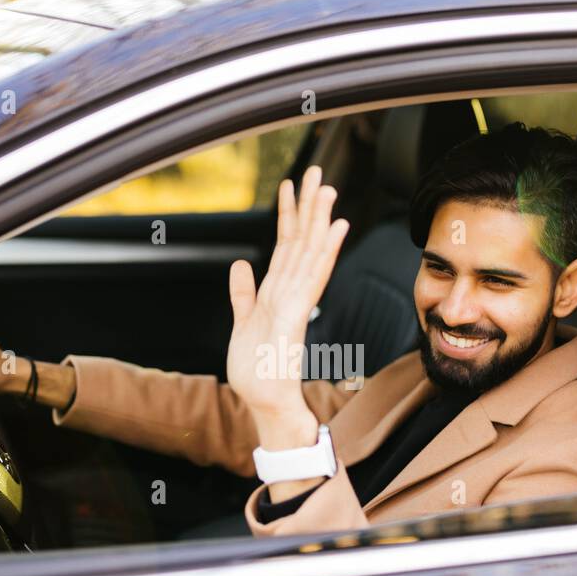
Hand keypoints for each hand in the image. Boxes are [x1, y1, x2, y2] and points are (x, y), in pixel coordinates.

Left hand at [226, 166, 349, 435]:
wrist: (267, 404)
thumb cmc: (257, 370)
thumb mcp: (241, 321)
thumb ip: (242, 292)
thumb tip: (241, 264)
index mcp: (276, 293)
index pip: (285, 246)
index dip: (288, 214)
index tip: (291, 185)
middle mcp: (289, 294)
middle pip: (300, 241)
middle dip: (308, 206)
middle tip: (318, 171)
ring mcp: (295, 303)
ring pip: (309, 252)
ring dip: (319, 220)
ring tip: (329, 189)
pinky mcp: (295, 316)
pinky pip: (311, 277)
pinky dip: (324, 252)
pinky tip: (335, 230)